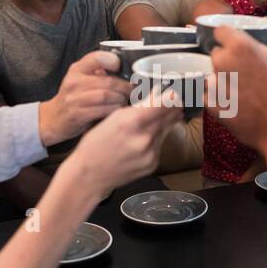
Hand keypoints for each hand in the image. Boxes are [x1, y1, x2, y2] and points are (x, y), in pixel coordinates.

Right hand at [37, 50, 131, 145]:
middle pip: (108, 81)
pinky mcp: (78, 114)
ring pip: (107, 96)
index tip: (121, 68)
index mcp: (76, 69)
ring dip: (121, 99)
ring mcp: (74, 99)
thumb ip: (97, 71)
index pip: (96, 58)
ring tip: (125, 100)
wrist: (53, 118)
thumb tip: (125, 69)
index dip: (113, 61)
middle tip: (133, 90)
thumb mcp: (80, 78)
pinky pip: (102, 110)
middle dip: (125, 87)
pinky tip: (116, 110)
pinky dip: (113, 110)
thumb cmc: (73, 97)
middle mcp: (74, 82)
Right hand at [62, 103, 182, 198]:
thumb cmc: (96, 143)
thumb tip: (159, 95)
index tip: (175, 93)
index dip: (172, 97)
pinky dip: (156, 139)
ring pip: (166, 130)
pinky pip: (160, 145)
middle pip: (170, 117)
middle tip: (171, 102)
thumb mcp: (113, 117)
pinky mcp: (153, 164)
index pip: (164, 104)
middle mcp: (145, 138)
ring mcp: (151, 153)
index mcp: (133, 121)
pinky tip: (143, 140)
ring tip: (151, 121)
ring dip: (163, 123)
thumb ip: (139, 107)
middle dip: (171, 108)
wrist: (90, 175)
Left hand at [206, 25, 266, 154]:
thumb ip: (261, 49)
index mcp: (242, 47)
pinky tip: (236, 104)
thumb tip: (252, 47)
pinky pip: (210, 96)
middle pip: (216, 55)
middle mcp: (224, 63)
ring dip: (223, 81)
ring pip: (213, 76)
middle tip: (243, 73)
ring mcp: (216, 85)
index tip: (230, 43)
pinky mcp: (213, 106)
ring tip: (242, 92)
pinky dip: (219, 99)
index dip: (226, 37)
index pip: (220, 31)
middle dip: (227, 61)